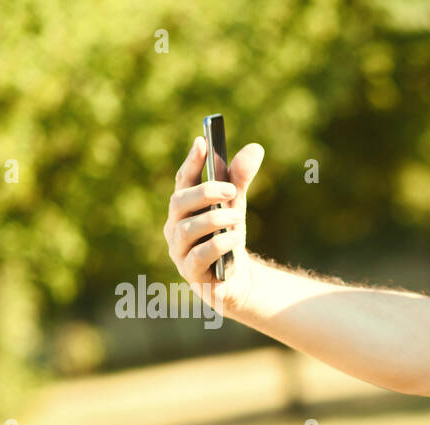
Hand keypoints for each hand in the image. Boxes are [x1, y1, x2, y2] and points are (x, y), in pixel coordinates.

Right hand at [164, 135, 264, 318]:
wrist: (235, 279)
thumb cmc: (228, 236)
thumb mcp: (235, 205)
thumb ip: (240, 178)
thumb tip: (255, 148)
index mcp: (182, 207)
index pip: (182, 180)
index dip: (191, 162)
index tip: (202, 142)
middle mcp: (174, 226)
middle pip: (179, 202)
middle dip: (204, 193)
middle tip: (230, 189)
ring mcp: (178, 250)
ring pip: (186, 229)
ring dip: (213, 219)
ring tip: (237, 216)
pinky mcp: (190, 272)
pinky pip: (198, 256)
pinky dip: (217, 245)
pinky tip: (234, 239)